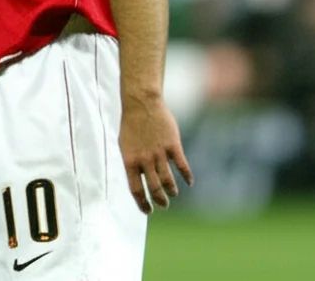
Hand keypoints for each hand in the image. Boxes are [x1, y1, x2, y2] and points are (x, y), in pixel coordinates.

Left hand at [119, 95, 193, 213]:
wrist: (142, 103)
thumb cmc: (132, 125)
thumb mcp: (125, 145)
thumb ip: (132, 164)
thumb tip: (138, 182)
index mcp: (130, 161)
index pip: (136, 189)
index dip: (143, 203)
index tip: (148, 211)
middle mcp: (145, 160)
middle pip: (154, 189)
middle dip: (160, 200)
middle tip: (164, 205)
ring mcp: (160, 153)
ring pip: (169, 181)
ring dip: (172, 191)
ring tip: (173, 194)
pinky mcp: (173, 145)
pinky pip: (182, 167)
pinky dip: (187, 177)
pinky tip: (189, 182)